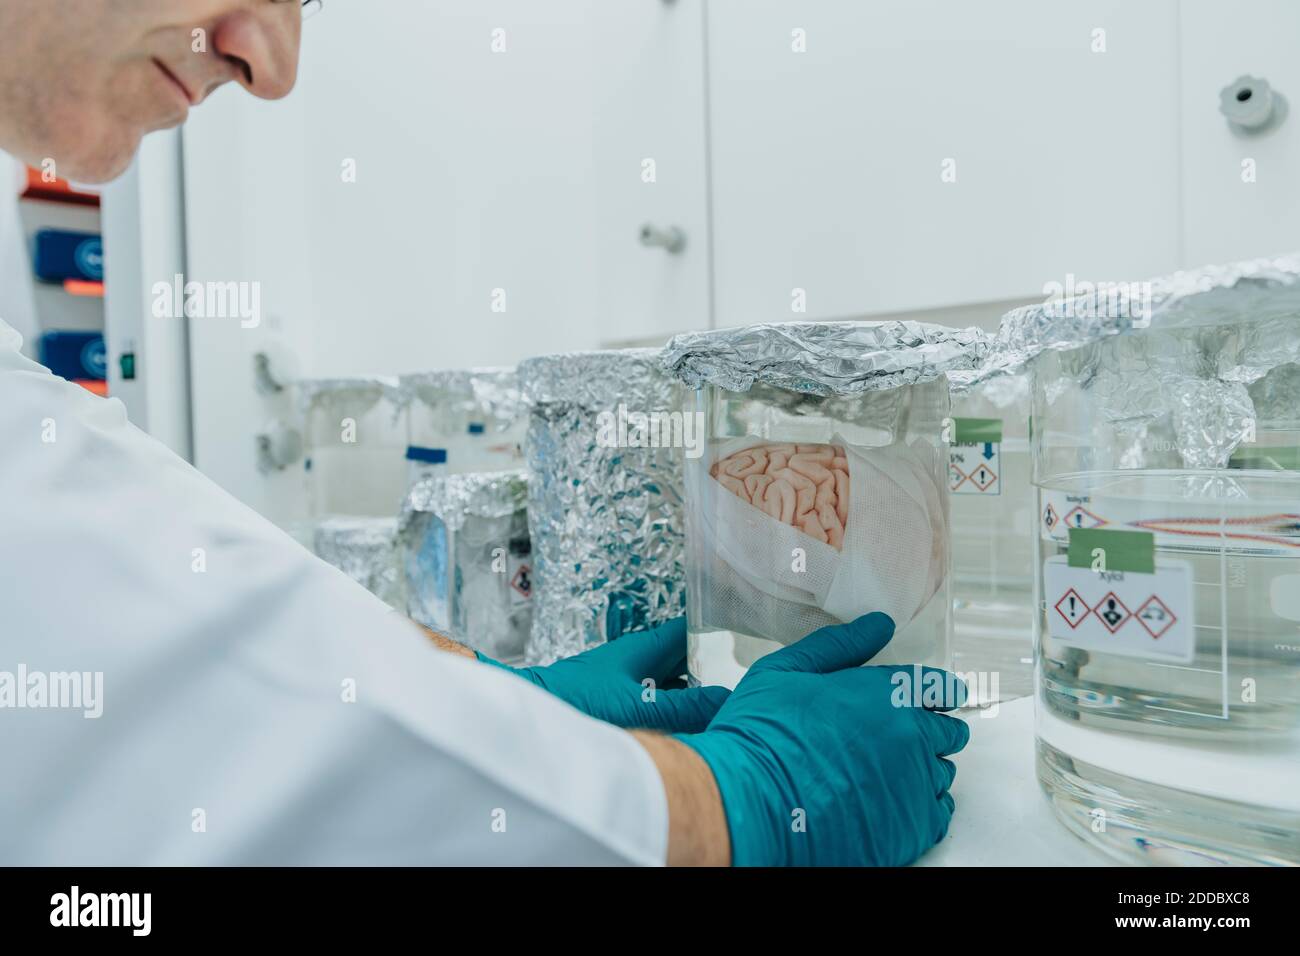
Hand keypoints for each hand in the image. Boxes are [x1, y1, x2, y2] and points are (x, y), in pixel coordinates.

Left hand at [476, 617, 728, 732]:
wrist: (529, 720)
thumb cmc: (577, 705)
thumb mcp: (641, 708)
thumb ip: (686, 707)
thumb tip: (729, 700)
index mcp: (644, 648)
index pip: (688, 630)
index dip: (715, 629)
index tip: (746, 634)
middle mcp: (634, 661)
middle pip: (681, 661)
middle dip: (708, 671)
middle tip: (742, 684)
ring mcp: (621, 683)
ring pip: (666, 685)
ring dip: (688, 697)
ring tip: (718, 712)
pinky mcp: (610, 706)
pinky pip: (650, 705)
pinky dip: (668, 715)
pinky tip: (678, 733)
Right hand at [674, 612, 969, 865]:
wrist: (746, 802)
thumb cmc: (758, 735)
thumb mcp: (786, 670)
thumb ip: (840, 646)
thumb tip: (880, 625)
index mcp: (884, 694)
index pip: (937, 687)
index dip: (938, 692)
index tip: (935, 698)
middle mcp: (909, 737)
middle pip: (948, 732)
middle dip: (932, 731)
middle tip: (901, 739)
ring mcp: (912, 785)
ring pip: (941, 773)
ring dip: (924, 768)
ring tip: (887, 773)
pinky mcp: (908, 828)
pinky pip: (938, 814)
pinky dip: (923, 806)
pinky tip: (892, 802)